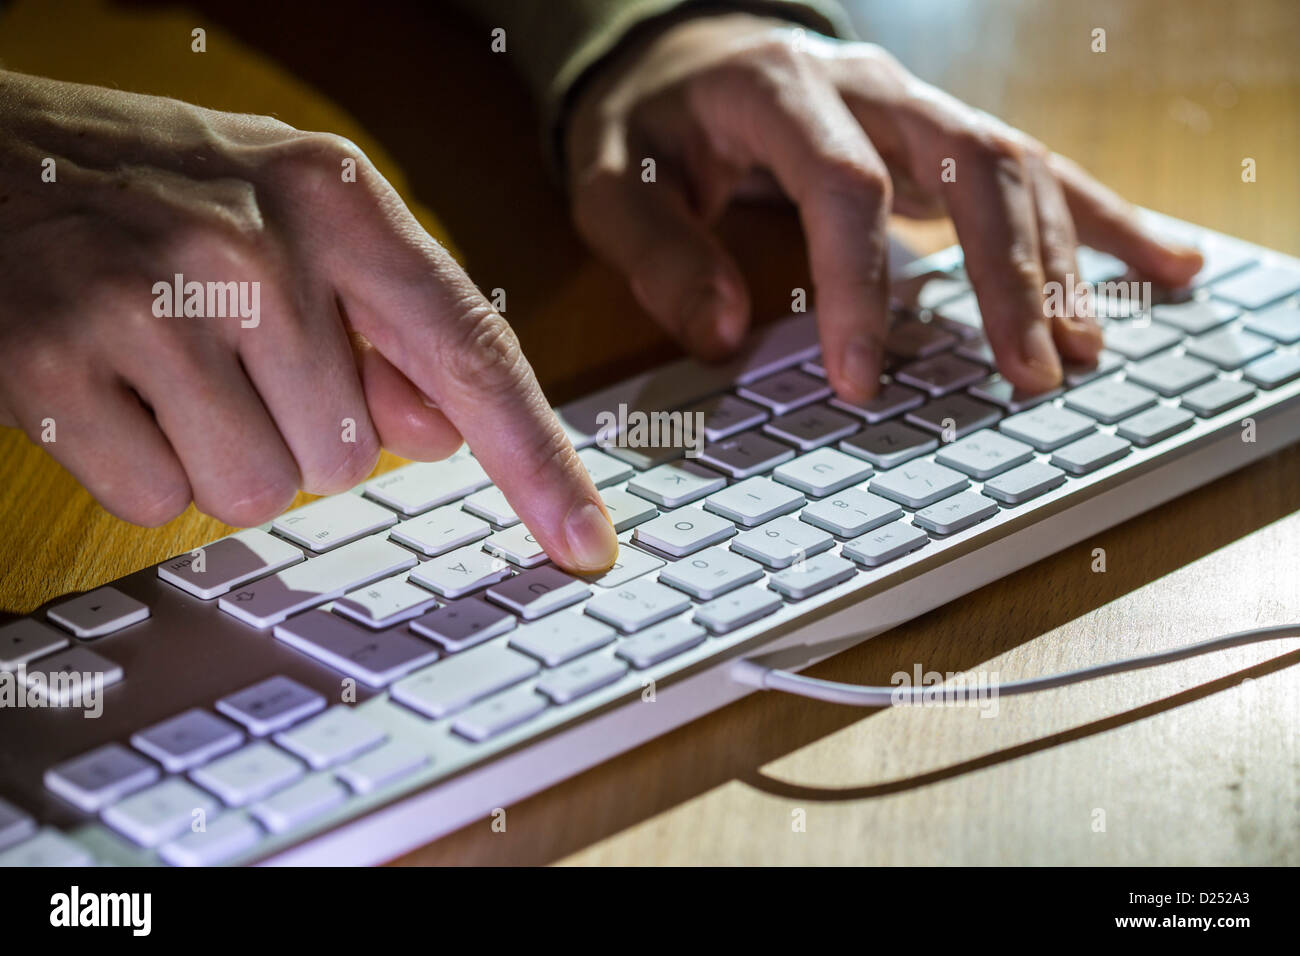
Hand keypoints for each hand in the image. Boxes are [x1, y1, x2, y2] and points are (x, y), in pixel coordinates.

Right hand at [0, 71, 616, 571]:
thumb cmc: (157, 194)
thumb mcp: (289, 220)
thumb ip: (381, 323)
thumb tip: (443, 432)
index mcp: (334, 200)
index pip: (471, 354)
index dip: (539, 463)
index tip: (587, 544)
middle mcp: (253, 244)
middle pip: (351, 456)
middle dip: (298, 432)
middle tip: (227, 354)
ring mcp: (148, 302)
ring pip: (258, 493)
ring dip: (220, 455)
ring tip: (167, 367)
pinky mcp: (53, 365)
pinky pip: (158, 503)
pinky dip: (140, 466)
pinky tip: (108, 387)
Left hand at [565, 13, 1203, 401]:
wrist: (689, 53)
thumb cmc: (650, 124)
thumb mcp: (611, 180)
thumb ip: (653, 251)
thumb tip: (721, 332)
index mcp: (776, 93)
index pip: (839, 185)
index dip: (858, 285)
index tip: (863, 381)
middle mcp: (867, 88)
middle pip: (965, 165)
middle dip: (1004, 275)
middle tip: (1028, 376)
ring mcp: (917, 105)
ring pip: (1016, 165)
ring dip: (1060, 259)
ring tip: (1083, 350)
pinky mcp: (944, 133)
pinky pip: (1037, 169)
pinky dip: (1101, 221)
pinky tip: (1161, 266)